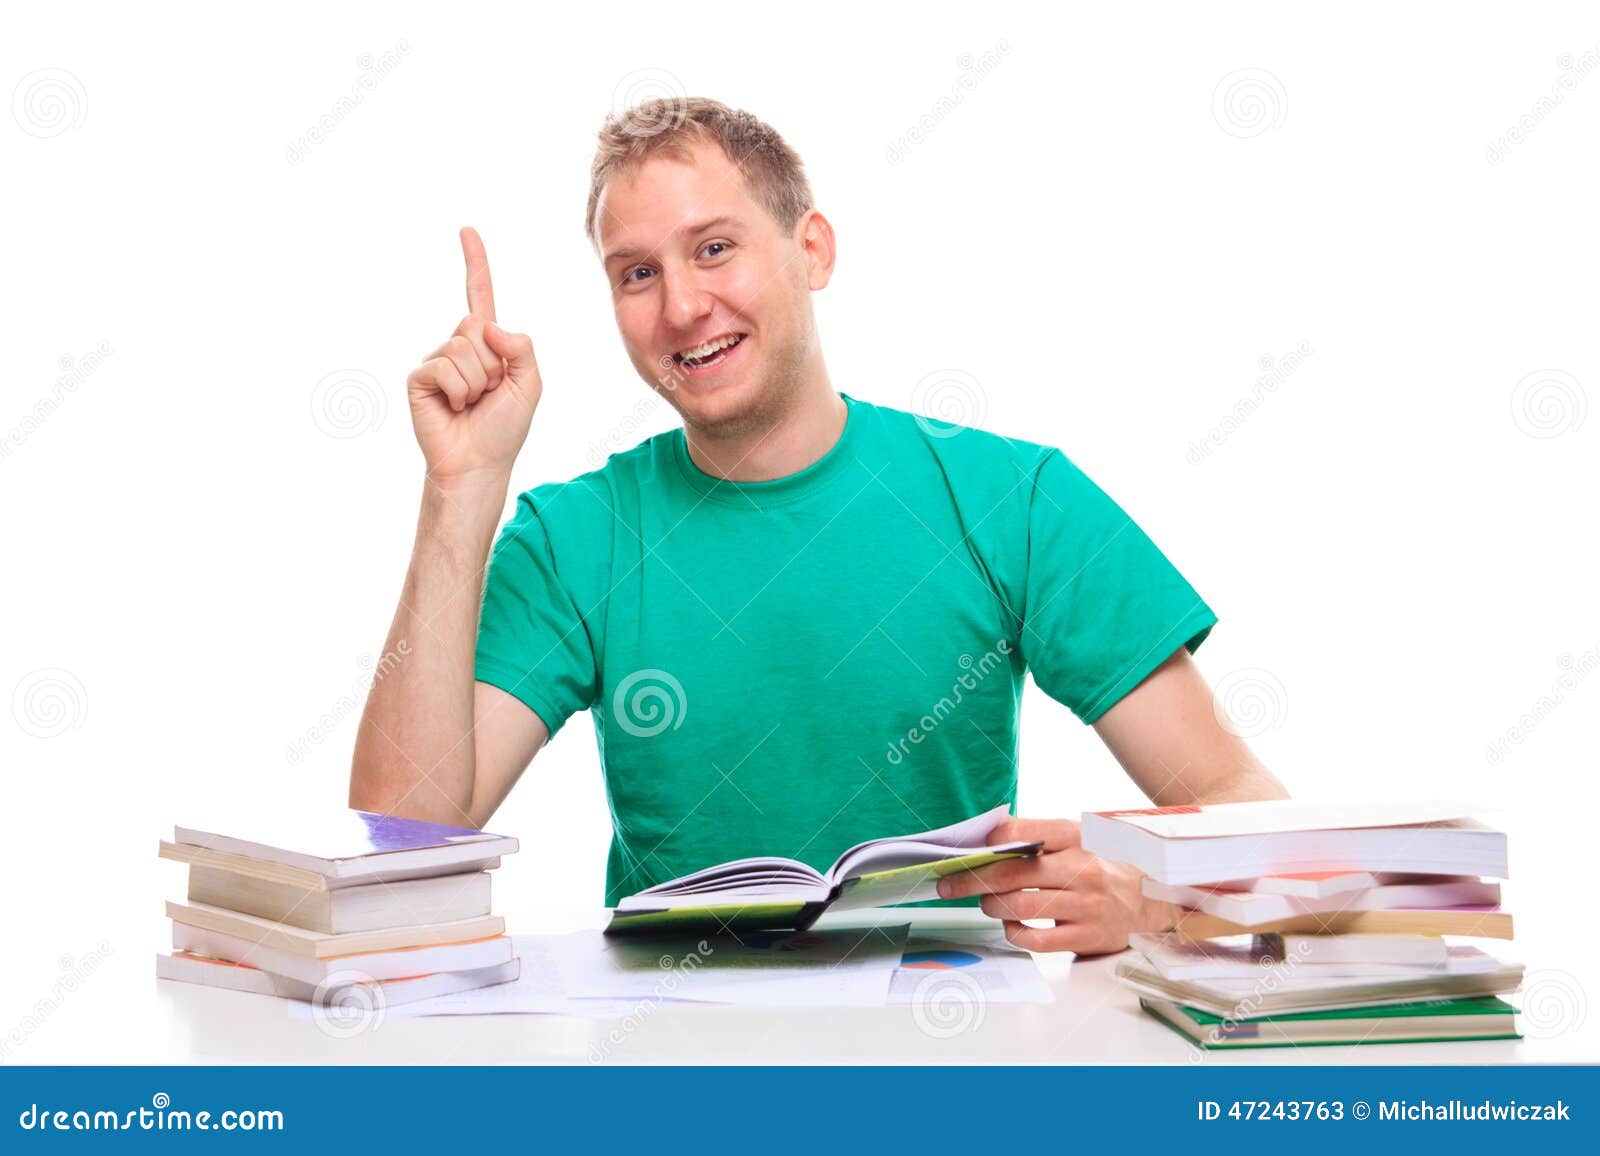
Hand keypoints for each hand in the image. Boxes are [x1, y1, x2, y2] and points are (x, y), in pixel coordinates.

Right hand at [407, 227, 541, 482]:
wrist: (479, 463)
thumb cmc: (504, 427)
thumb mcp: (530, 384)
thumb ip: (522, 347)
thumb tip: (486, 325)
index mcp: (487, 344)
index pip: (480, 296)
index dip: (475, 263)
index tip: (466, 230)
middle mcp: (459, 346)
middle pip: (476, 325)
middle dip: (492, 363)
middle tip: (489, 393)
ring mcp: (437, 360)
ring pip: (462, 347)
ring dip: (477, 381)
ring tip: (473, 404)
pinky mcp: (419, 377)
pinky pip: (444, 366)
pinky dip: (458, 389)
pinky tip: (455, 407)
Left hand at [936, 817, 1176, 954]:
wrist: (1156, 900)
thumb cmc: (1106, 865)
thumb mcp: (1081, 838)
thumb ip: (1040, 836)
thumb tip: (989, 836)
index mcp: (1078, 837)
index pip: (1027, 832)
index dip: (990, 840)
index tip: (966, 849)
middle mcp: (1083, 869)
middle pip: (1013, 874)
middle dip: (972, 879)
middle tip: (949, 884)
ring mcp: (1086, 905)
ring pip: (1018, 907)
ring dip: (991, 906)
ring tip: (986, 903)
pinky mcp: (1087, 937)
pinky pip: (1035, 941)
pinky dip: (1014, 934)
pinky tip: (1012, 926)